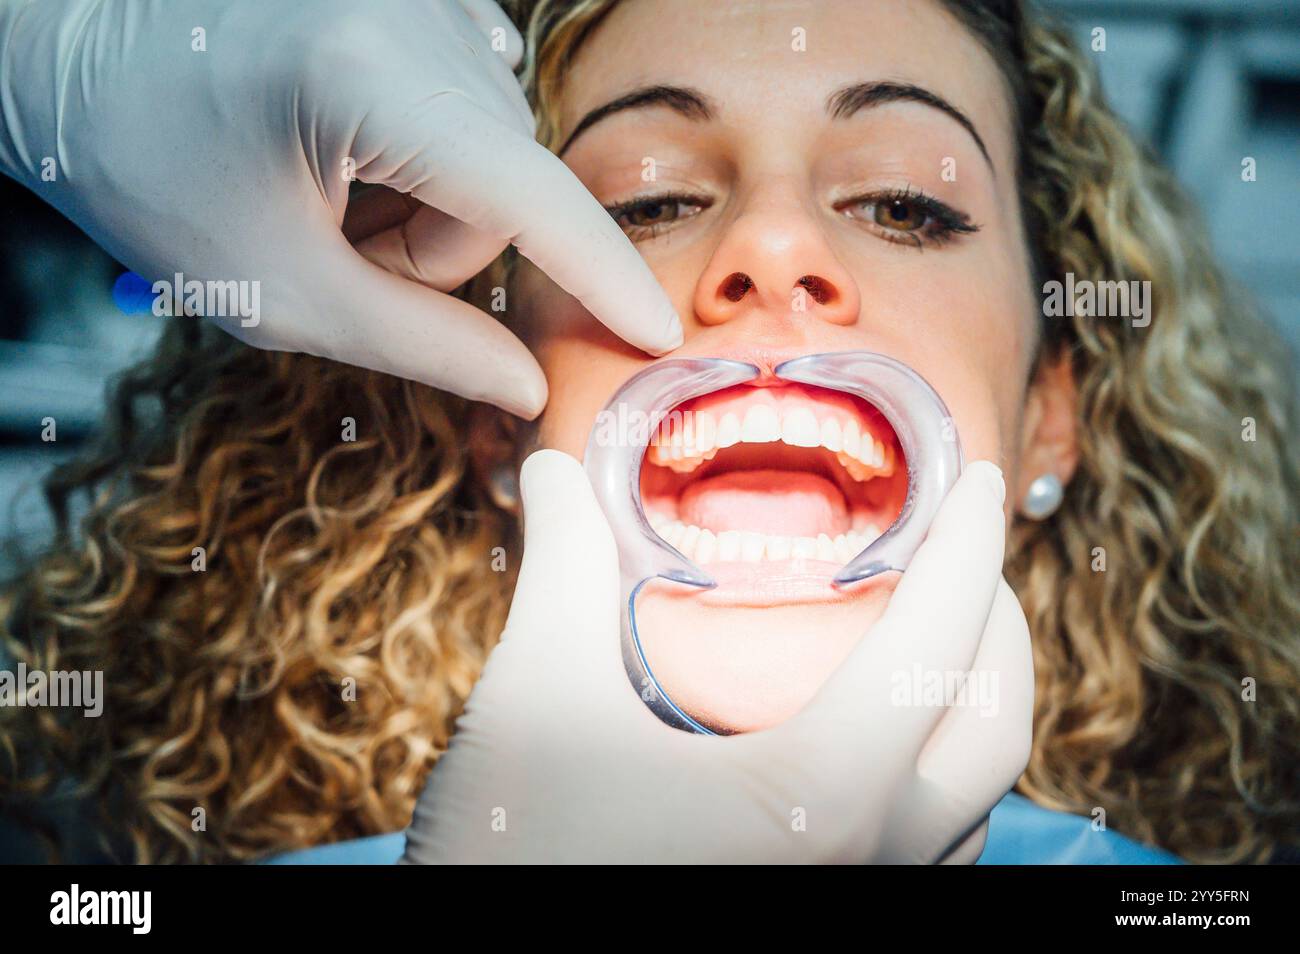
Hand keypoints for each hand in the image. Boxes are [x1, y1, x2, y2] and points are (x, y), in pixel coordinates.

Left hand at [0, 0, 681, 416]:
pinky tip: (343, 154)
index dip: (599, 273)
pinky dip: (420, 166)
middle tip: (339, 247)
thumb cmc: (151, 171)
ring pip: (492, 162)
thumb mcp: (277, 288)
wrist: (76, 58)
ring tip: (326, 195)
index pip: (524, 193)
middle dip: (439, 252)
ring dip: (426, 210)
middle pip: (504, 191)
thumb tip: (528, 385)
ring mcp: (419, 3)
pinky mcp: (417, 6)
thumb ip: (419, 346)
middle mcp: (410, 19)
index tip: (658, 335)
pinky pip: (470, 120)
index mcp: (362, 80)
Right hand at [402, 451, 1033, 862]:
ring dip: (973, 699)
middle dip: (996, 620)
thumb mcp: (535, 705)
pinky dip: (937, 773)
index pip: (933, 641)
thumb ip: (562, 572)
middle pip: (995, 725)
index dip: (968, 543)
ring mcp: (862, 908)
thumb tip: (556, 470)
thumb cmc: (515, 862)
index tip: (976, 477)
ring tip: (933, 629)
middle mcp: (872, 865)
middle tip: (961, 548)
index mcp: (820, 797)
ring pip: (977, 800)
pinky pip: (933, 849)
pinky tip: (877, 737)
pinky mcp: (833, 927)